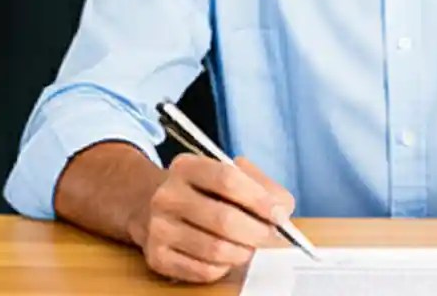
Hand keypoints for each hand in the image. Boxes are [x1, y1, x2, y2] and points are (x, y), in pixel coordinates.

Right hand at [132, 154, 294, 283]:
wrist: (155, 209)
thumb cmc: (206, 193)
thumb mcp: (231, 175)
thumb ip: (262, 185)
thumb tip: (280, 209)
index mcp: (187, 167)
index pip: (227, 179)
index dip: (258, 199)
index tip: (278, 215)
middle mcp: (167, 195)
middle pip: (223, 219)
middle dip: (256, 232)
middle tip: (271, 238)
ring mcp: (158, 227)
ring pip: (215, 249)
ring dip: (243, 252)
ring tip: (249, 247)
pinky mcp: (156, 257)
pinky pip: (203, 270)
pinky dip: (224, 267)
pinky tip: (226, 257)